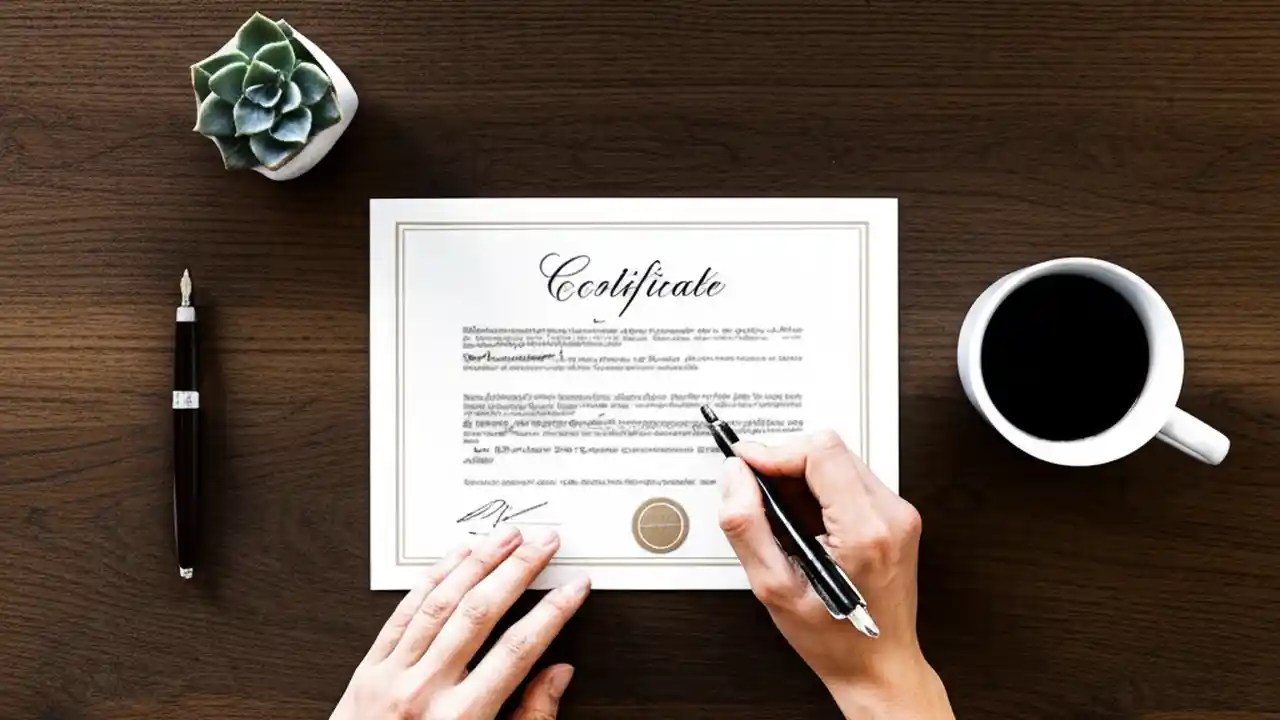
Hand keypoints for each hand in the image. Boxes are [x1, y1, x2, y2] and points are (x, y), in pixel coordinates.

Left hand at [331, 526, 589, 719]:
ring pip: (440, 603)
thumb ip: (530, 719)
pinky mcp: (369, 670)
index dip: (553, 612)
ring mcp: (393, 677)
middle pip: (480, 613)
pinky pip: (403, 613)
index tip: (575, 587)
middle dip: (518, 570)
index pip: (518, 650)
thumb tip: (559, 674)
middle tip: (545, 543)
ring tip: (506, 538)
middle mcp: (425, 693)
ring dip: (478, 563)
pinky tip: (455, 560)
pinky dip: (431, 580)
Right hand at [718, 430, 953, 719]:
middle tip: (757, 493)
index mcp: (866, 531)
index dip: (775, 451)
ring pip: (839, 459)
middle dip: (785, 463)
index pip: (820, 453)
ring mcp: (899, 514)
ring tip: (782, 516)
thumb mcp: (774, 588)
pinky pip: (850, 479)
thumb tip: (734, 476)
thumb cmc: (836, 641)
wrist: (880, 666)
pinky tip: (805, 522)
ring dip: (802, 476)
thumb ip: (747, 525)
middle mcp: (891, 515)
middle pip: (829, 449)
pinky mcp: (896, 517)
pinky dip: (819, 489)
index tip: (745, 463)